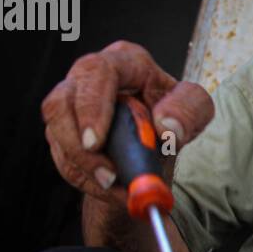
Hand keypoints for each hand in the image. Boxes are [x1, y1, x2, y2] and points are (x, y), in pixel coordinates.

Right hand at [40, 40, 213, 207]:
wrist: (156, 149)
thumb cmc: (173, 117)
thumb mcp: (196, 110)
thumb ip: (189, 111)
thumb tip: (166, 124)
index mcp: (126, 62)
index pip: (97, 72)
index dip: (91, 107)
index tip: (94, 142)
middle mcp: (90, 77)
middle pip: (61, 103)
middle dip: (78, 146)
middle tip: (107, 176)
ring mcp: (71, 104)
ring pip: (56, 134)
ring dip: (85, 168)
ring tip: (119, 186)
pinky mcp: (62, 132)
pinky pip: (64, 159)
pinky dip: (87, 180)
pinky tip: (113, 189)